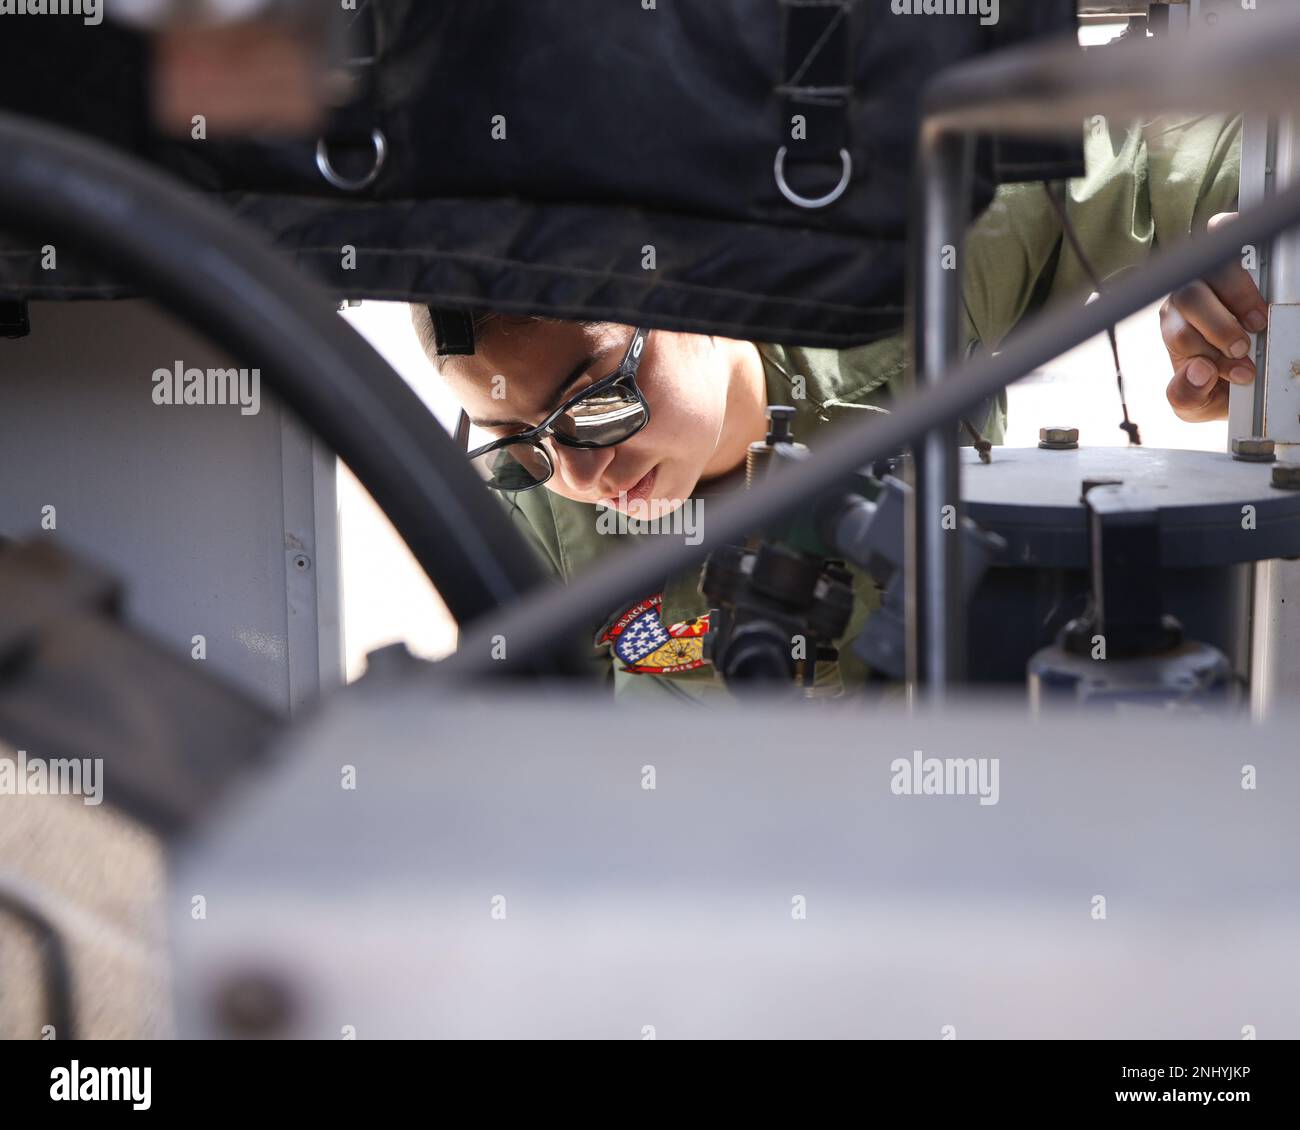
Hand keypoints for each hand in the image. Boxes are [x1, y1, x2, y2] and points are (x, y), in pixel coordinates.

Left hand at [1160, 212, 1267, 421]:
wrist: (1246, 372)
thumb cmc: (1216, 382)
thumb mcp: (1195, 404)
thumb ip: (1186, 395)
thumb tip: (1198, 370)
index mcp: (1175, 330)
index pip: (1181, 335)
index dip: (1208, 352)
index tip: (1240, 371)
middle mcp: (1185, 300)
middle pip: (1189, 299)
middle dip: (1220, 327)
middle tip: (1244, 348)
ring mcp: (1207, 274)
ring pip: (1211, 268)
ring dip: (1238, 295)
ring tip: (1259, 323)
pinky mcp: (1229, 250)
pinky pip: (1223, 232)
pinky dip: (1239, 245)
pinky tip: (1259, 274)